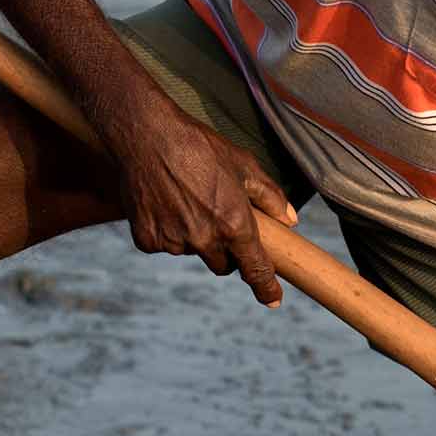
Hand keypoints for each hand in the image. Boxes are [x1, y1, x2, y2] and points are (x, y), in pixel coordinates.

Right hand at [101, 92, 298, 305]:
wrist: (146, 135)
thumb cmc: (199, 146)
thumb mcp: (243, 165)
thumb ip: (270, 196)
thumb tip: (289, 220)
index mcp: (234, 224)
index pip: (255, 269)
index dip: (266, 287)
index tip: (273, 299)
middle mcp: (205, 239)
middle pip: (222, 265)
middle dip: (224, 250)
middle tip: (216, 218)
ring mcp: (174, 242)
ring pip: (191, 251)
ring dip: (193, 236)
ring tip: (184, 198)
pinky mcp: (148, 240)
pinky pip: (163, 244)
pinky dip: (165, 229)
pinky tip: (163, 201)